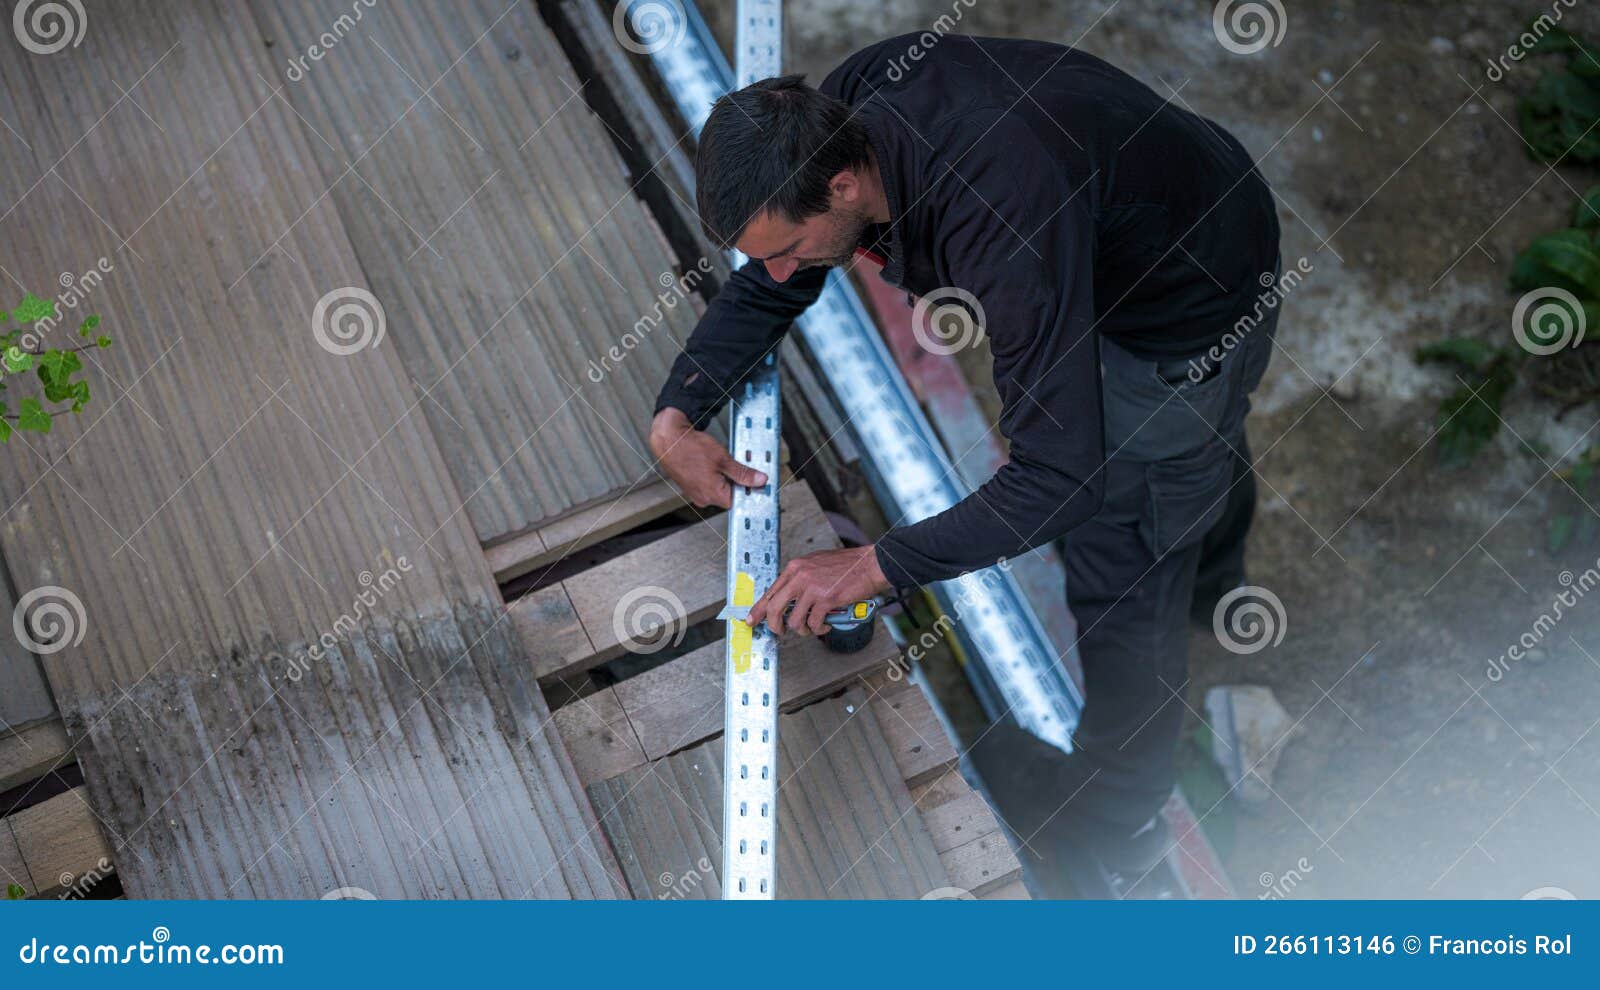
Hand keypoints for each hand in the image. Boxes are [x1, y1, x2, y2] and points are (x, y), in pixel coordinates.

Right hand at [649, 407, 766, 508]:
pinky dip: (715, 476)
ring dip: (726, 477)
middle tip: (741, 465)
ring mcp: (696, 494)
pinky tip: (714, 463)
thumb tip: (759, 480)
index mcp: (714, 495)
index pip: (740, 500)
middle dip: (738, 481)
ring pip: (720, 489)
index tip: (757, 480)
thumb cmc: (690, 448)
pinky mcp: (691, 488)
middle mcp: (704, 499)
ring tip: (723, 461)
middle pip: (730, 495)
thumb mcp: (723, 459)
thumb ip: (743, 473)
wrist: (668, 440)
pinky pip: (709, 485)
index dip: (749, 489)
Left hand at [747, 544, 889, 635]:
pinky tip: (826, 625)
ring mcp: (812, 588)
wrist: (869, 564)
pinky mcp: (826, 600)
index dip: (758, 609)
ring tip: (813, 627)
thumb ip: (800, 579)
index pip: (770, 591)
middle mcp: (800, 577)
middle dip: (774, 625)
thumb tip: (788, 597)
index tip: (751, 620)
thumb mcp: (815, 565)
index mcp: (795, 568)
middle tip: (780, 632)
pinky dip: (819, 629)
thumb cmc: (846, 566)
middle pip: (774, 608)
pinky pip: (814, 623)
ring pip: (794, 621)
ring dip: (803, 630)